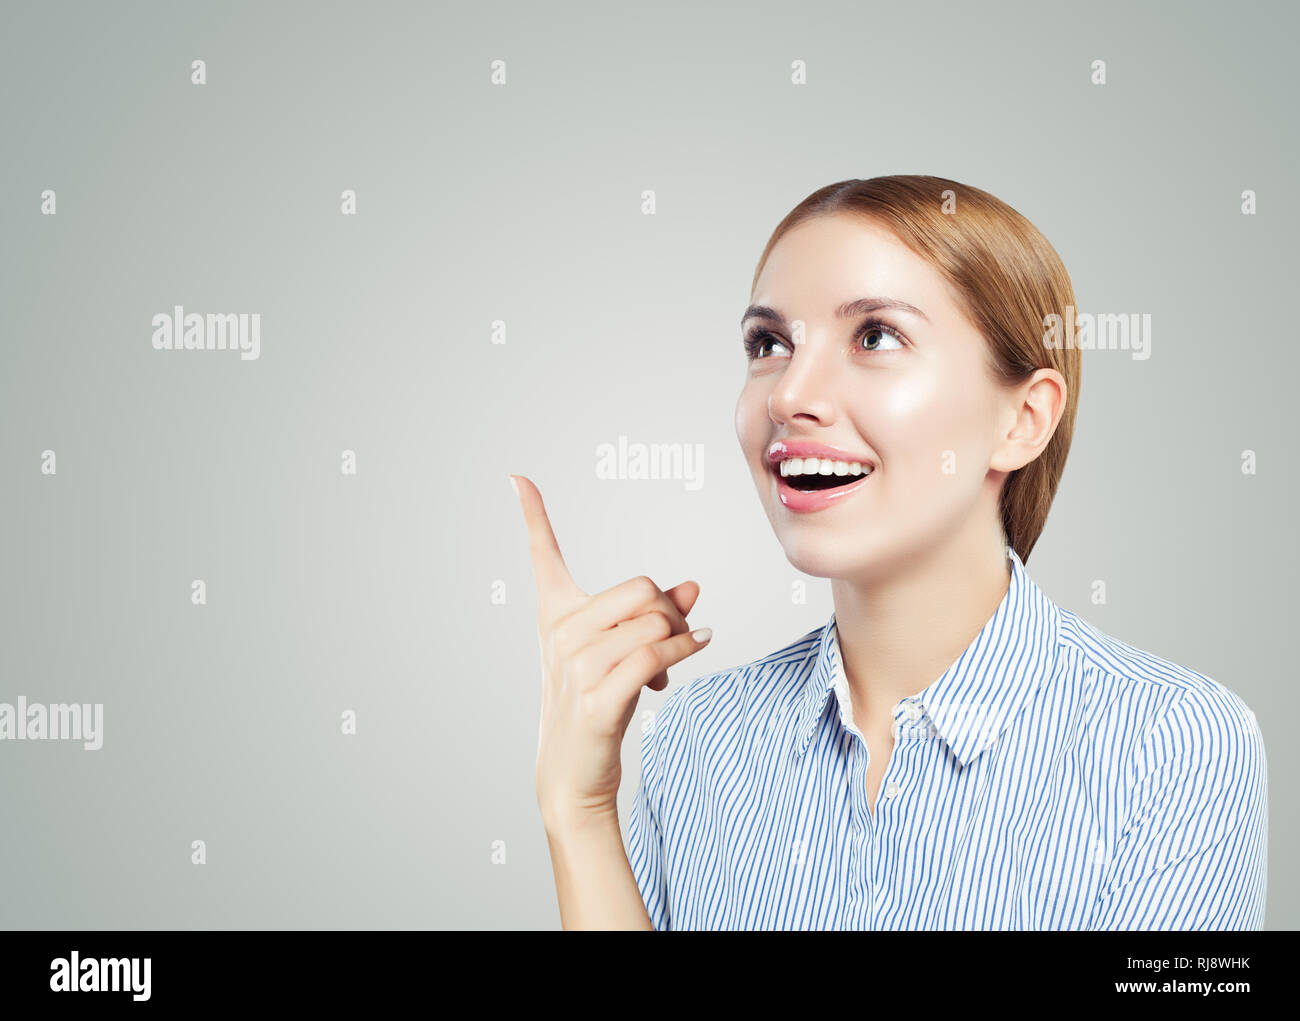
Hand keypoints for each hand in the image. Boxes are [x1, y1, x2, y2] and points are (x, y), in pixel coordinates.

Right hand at [510, 474, 711, 829]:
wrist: (573, 773)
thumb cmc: (597, 704)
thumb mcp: (621, 653)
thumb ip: (655, 615)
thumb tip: (693, 584)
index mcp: (556, 616)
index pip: (543, 556)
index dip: (532, 515)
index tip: (517, 478)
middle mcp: (560, 635)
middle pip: (641, 589)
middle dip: (670, 611)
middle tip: (672, 640)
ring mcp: (575, 667)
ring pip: (654, 623)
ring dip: (679, 640)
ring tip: (668, 668)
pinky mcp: (597, 699)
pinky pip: (654, 655)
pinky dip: (683, 649)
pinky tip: (696, 646)